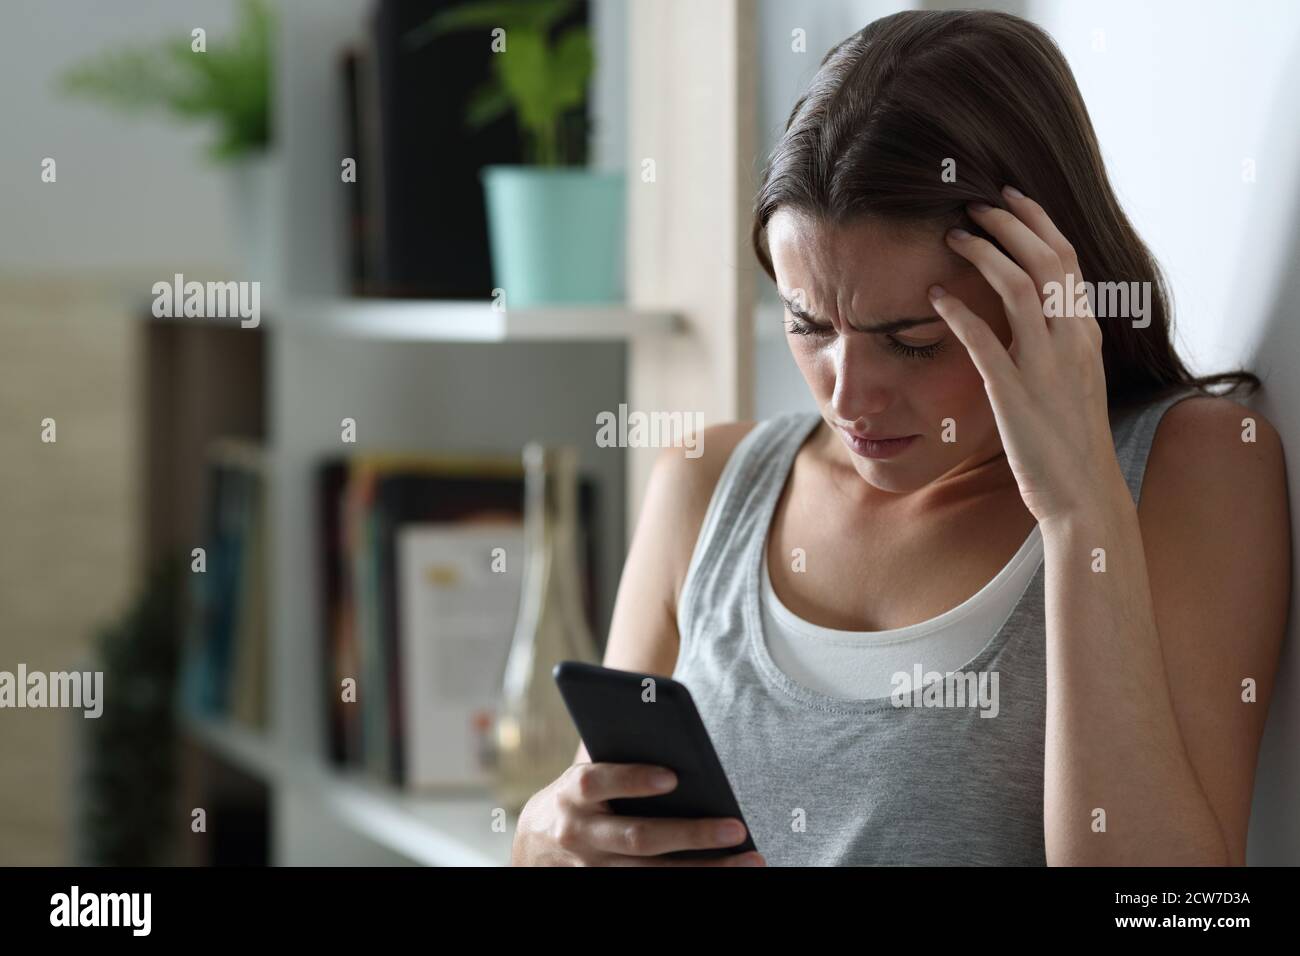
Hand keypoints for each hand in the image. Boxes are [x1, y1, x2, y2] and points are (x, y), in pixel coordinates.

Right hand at [510, 762, 765, 865]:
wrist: (532, 847)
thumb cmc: (575, 799)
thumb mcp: (583, 777)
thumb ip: (618, 764)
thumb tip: (679, 758)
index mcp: (569, 793)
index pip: (597, 782)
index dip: (632, 779)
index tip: (672, 776)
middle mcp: (577, 834)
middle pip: (638, 837)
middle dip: (691, 833)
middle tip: (736, 827)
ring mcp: (590, 869)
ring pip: (652, 872)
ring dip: (704, 869)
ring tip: (749, 859)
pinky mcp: (602, 887)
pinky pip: (649, 888)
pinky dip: (689, 882)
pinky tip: (723, 875)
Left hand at [927, 186, 1125, 526]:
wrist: (1083, 493)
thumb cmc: (1070, 439)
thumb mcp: (1074, 378)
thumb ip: (1057, 342)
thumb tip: (1034, 313)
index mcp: (1086, 332)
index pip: (1067, 259)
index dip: (1037, 222)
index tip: (1010, 197)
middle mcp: (1072, 340)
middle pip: (1046, 260)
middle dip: (1009, 223)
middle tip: (973, 202)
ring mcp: (1046, 365)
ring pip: (1021, 288)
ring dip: (985, 254)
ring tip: (952, 235)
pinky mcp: (1015, 393)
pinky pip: (985, 342)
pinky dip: (960, 313)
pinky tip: (936, 296)